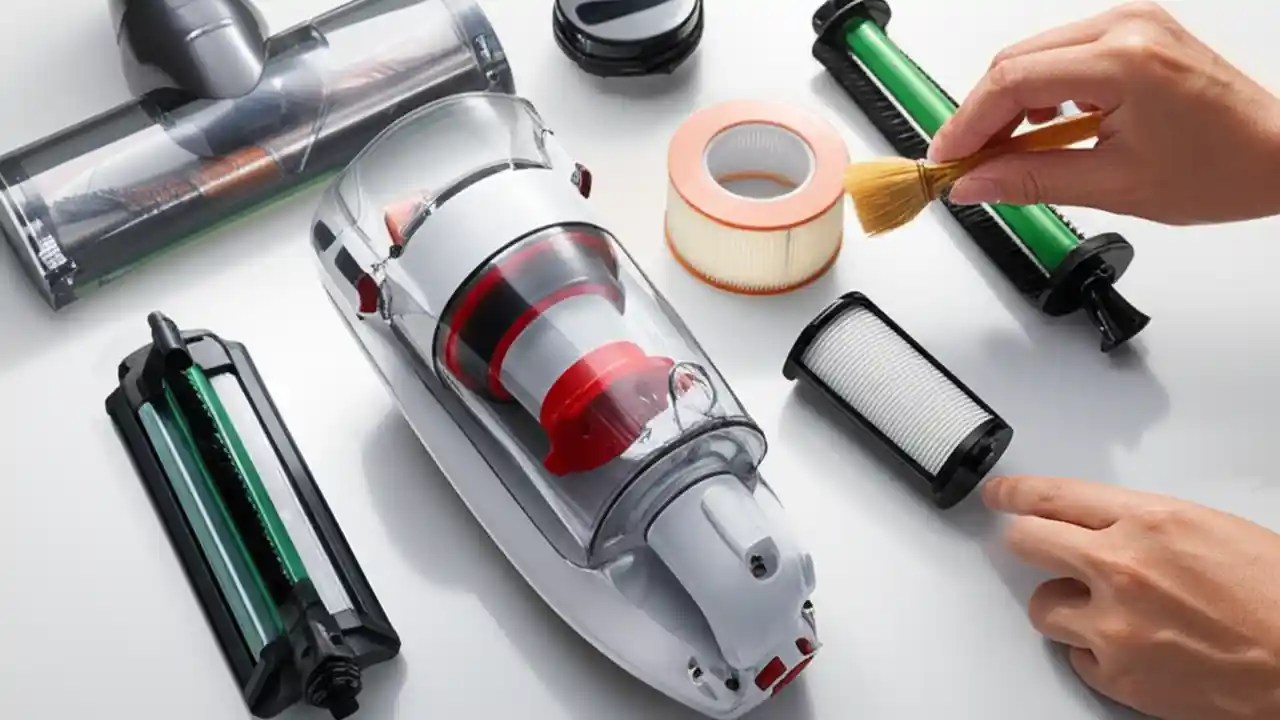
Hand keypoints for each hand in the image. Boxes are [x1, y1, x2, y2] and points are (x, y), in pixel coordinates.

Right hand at [928, 2, 1279, 224]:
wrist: (1278, 156)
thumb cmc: (1223, 169)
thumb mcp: (1114, 187)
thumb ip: (1031, 181)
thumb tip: (974, 184)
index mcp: (1124, 61)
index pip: (1012, 81)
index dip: (967, 124)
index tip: (947, 159)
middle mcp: (1126, 28)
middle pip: (1015, 61)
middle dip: (981, 115)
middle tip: (966, 162)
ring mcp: (1132, 24)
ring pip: (1035, 55)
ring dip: (1009, 103)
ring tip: (1003, 153)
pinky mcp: (1136, 33)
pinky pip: (1064, 54)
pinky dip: (1040, 91)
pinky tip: (1041, 128)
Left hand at [984, 474, 1279, 719]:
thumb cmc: (1275, 594)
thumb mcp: (1207, 528)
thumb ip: (1144, 524)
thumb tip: (1101, 525)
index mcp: (1147, 520)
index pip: (1052, 496)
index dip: (1015, 494)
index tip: (1000, 495)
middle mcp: (1121, 567)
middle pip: (1027, 543)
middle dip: (1029, 542)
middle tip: (1035, 547)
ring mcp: (1114, 625)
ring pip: (1042, 606)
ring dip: (1065, 606)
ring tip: (1106, 611)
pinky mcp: (1118, 675)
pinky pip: (1075, 657)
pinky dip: (1094, 652)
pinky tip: (1129, 647)